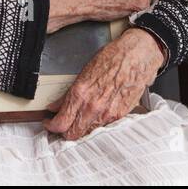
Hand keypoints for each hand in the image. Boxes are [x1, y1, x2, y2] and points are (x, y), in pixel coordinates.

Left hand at [42, 28, 163, 140]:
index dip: (51, 126)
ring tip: (76, 120)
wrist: (138, 54)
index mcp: (81, 93)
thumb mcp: (85, 71)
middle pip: (72, 134)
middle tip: (60, 125)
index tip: (49, 122)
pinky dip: (95, 125)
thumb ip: (69, 93)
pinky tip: (92, 116)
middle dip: (64, 131)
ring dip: (79, 129)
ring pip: (87, 132)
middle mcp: (93, 106)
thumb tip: (56, 105)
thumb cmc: (113, 57)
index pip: (61, 122)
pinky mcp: (120, 115)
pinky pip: (102, 127)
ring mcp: (108, 113)